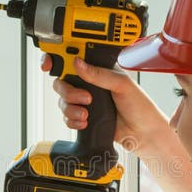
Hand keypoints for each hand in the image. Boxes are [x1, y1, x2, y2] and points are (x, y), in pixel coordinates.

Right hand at [41, 53, 169, 156]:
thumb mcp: (121, 85)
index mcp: (97, 69)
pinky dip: (72, 120)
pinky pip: (66, 116)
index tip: (49, 65)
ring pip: (62, 100)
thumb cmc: (139, 106)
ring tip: (86, 114)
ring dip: (71, 108)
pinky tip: (85, 122)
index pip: (72, 58)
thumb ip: (99, 74)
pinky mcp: (83, 116)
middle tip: (85, 98)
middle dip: (68, 92)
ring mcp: (84, 100)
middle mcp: (88, 83)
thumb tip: (78, 63)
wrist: (142, 133)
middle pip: (61, 81)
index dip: (56, 58)